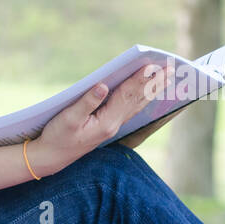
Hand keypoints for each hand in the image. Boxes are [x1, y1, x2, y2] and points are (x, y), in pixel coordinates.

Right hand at [28, 61, 174, 173]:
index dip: (139, 79)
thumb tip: (102, 86)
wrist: (52, 157)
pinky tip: (148, 92)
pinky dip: (142, 97)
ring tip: (166, 77)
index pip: (127, 96)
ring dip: (152, 89)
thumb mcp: (68, 118)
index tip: (152, 66)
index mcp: (106, 121)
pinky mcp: (108, 125)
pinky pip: (131, 108)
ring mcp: (113, 126)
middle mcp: (114, 124)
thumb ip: (85, 102)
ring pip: (137, 104)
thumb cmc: (57, 136)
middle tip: (172, 68)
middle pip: (138, 99)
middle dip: (154, 83)